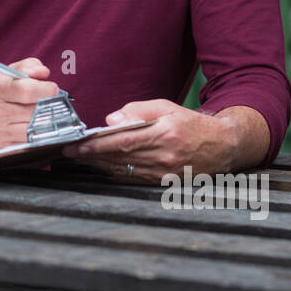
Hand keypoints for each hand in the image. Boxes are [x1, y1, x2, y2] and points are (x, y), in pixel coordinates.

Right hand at [0, 57, 59, 151]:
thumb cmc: (0, 94)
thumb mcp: (11, 73)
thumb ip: (30, 66)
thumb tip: (43, 72)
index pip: (27, 90)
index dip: (46, 90)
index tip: (53, 89)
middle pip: (35, 112)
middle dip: (48, 108)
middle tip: (50, 104)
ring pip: (35, 131)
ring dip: (45, 124)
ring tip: (43, 117)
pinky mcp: (1, 148)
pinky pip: (31, 145)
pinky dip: (38, 138)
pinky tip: (35, 130)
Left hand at [62, 98, 236, 182]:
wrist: (222, 147)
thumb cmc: (192, 124)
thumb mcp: (167, 107)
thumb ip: (138, 111)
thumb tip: (111, 120)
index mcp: (165, 134)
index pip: (123, 141)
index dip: (97, 145)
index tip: (77, 143)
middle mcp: (164, 156)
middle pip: (119, 157)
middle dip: (90, 155)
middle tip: (68, 151)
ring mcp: (164, 173)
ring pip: (122, 170)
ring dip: (98, 165)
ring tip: (79, 158)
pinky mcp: (163, 183)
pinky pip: (132, 178)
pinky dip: (113, 173)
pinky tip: (100, 166)